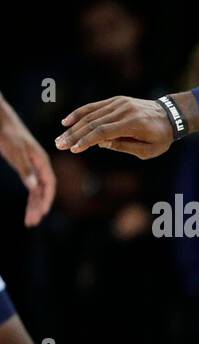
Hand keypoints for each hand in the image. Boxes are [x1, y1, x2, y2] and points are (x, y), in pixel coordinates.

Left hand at [0, 103, 55, 226]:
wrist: (1, 120)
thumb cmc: (8, 133)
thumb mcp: (15, 152)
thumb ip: (25, 169)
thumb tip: (33, 187)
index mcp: (42, 161)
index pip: (49, 185)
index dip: (46, 199)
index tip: (41, 213)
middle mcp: (40, 166)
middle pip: (43, 191)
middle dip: (37, 207)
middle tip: (31, 223)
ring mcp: (33, 166)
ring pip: (37, 190)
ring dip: (33, 205)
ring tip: (29, 221)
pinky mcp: (25, 166)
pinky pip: (31, 185)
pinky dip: (30, 197)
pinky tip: (28, 207)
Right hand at [55, 96, 174, 158]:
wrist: (170, 115)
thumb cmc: (161, 137)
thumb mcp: (148, 150)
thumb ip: (124, 147)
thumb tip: (101, 143)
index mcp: (133, 124)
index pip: (103, 132)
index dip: (87, 141)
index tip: (74, 149)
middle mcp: (123, 110)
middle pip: (93, 123)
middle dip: (74, 135)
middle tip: (59, 145)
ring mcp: (118, 103)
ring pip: (91, 114)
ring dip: (73, 127)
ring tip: (60, 138)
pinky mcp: (116, 101)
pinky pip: (94, 107)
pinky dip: (79, 114)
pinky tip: (66, 122)